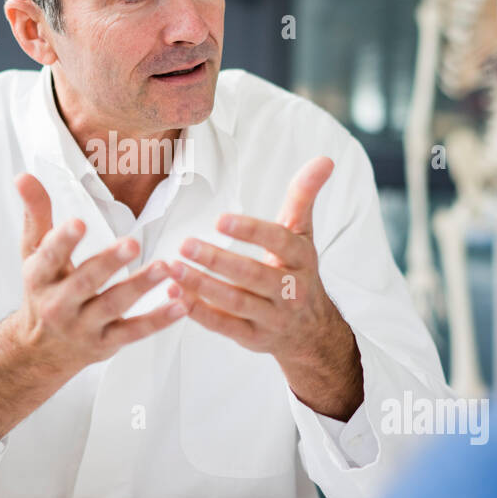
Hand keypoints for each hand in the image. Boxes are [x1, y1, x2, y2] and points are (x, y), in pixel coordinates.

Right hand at [11, 173, 187, 374]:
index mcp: (40, 277)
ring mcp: (84, 327)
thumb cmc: (43, 291)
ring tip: (165, 268)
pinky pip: (134, 332)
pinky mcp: (106, 344)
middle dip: (108, 263)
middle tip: (132, 244)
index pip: (49, 257)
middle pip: (85, 282)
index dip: (63, 240)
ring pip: (114, 306)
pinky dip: (158, 320)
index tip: (78, 222)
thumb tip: (24, 176)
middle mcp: (59, 304)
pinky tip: (180, 305)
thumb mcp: (32, 253)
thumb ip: (36, 214)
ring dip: (140, 286)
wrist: (40, 350)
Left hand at [168, 156, 362, 418]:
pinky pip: (224, 326)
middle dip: (217, 260)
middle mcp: (290, 290)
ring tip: (172, 268)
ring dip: (201, 286)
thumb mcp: (304, 235)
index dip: (251, 231)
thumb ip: (304, 197)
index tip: (219, 219)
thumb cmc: (298, 271)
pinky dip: (198, 312)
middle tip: (184, 244)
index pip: (279, 241)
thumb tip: (324, 159)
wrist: (311, 331)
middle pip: (252, 275)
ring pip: (235, 303)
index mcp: (302, 259)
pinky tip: (174, 294)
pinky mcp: (253, 338)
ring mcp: (272, 317)